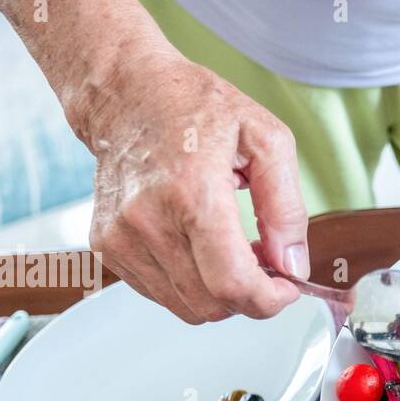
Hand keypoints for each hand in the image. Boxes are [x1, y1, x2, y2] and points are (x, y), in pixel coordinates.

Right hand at [81, 53, 307, 323]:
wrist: (124, 92)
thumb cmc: (192, 106)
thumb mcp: (265, 140)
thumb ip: (286, 208)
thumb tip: (292, 265)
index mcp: (192, 192)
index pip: (232, 284)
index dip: (268, 301)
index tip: (285, 289)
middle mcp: (149, 220)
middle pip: (212, 305)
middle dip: (249, 296)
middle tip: (262, 261)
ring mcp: (121, 238)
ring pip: (188, 308)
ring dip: (219, 293)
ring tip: (230, 249)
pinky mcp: (107, 247)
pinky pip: (162, 294)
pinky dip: (190, 284)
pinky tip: (198, 247)